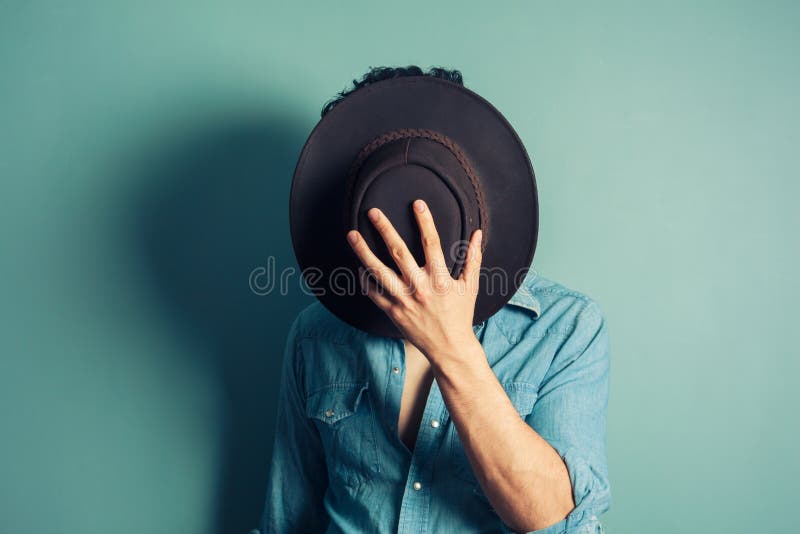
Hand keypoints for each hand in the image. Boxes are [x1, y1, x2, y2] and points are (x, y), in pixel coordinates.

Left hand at [346, 199, 482, 362]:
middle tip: (372, 212)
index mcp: (440, 279)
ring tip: (352, 235)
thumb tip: (477, 232)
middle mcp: (419, 288)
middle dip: (385, 229)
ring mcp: (403, 300)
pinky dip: (365, 279)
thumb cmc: (460, 314)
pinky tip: (359, 266)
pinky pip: (373, 293)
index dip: (424, 221)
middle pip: (398, 252)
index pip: (431, 243)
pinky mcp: (393, 312)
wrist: (449, 348)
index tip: (417, 204)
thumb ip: (472, 258)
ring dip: (363, 252)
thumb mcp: (470, 286)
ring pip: (378, 272)